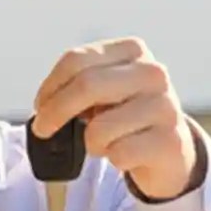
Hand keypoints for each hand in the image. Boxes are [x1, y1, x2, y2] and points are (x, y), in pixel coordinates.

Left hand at [30, 37, 197, 200]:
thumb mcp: (103, 91)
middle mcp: (153, 72)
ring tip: (106, 141)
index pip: (77, 60)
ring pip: (100, 128)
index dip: (50, 86)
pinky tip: (126, 154)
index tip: (40, 106)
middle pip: (87, 85)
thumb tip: (45, 110)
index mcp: (132, 50)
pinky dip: (113, 159)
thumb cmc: (124, 116)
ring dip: (91, 142)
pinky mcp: (169, 141)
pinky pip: (118, 154)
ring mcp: (165, 106)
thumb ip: (77, 88)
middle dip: (55, 111)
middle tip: (42, 129)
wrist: (170, 149)